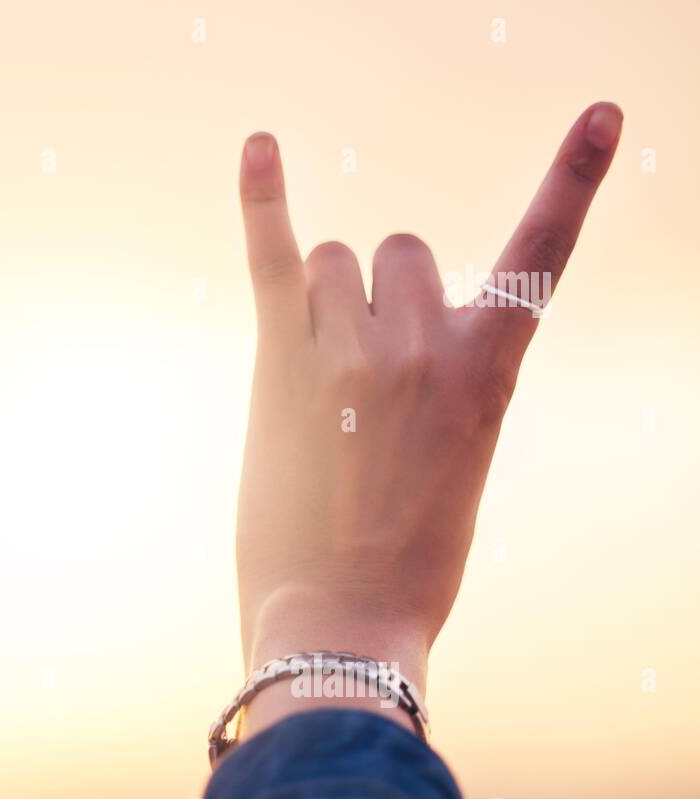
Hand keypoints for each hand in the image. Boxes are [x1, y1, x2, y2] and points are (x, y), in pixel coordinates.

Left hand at [233, 104, 620, 717]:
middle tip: (357, 378)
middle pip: (397, 249)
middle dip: (377, 295)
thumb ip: (438, 385)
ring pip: (333, 259)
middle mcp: (429, 342)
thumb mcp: (455, 460)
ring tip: (313, 380)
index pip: (539, 257)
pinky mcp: (285, 357)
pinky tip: (259, 146)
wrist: (344, 620)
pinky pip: (274, 253)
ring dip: (320, 300)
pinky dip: (264, 198)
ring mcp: (356, 345)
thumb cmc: (403, 557)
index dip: (574, 179)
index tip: (603, 116)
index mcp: (488, 369)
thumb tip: (379, 335)